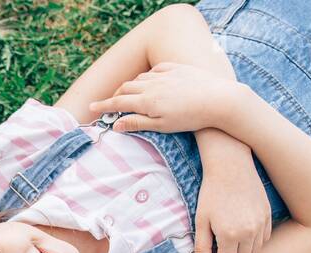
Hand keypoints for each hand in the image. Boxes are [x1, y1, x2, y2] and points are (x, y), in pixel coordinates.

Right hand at [89, 62, 238, 134]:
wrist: (219, 100)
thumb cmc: (191, 118)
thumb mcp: (162, 126)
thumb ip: (138, 124)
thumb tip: (116, 125)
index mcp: (147, 101)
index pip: (118, 103)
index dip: (103, 106)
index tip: (91, 108)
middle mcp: (153, 85)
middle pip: (126, 88)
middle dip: (115, 96)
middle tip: (109, 104)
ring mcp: (166, 75)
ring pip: (140, 78)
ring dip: (130, 86)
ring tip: (128, 94)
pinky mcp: (179, 69)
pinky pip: (157, 69)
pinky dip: (148, 75)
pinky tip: (149, 79)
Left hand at [195, 154, 271, 252]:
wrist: (231, 168)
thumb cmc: (211, 193)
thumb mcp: (201, 221)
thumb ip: (201, 246)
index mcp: (230, 234)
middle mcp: (249, 232)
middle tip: (218, 251)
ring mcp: (260, 224)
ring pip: (255, 252)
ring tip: (229, 243)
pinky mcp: (267, 215)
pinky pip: (264, 239)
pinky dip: (254, 242)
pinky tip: (242, 234)